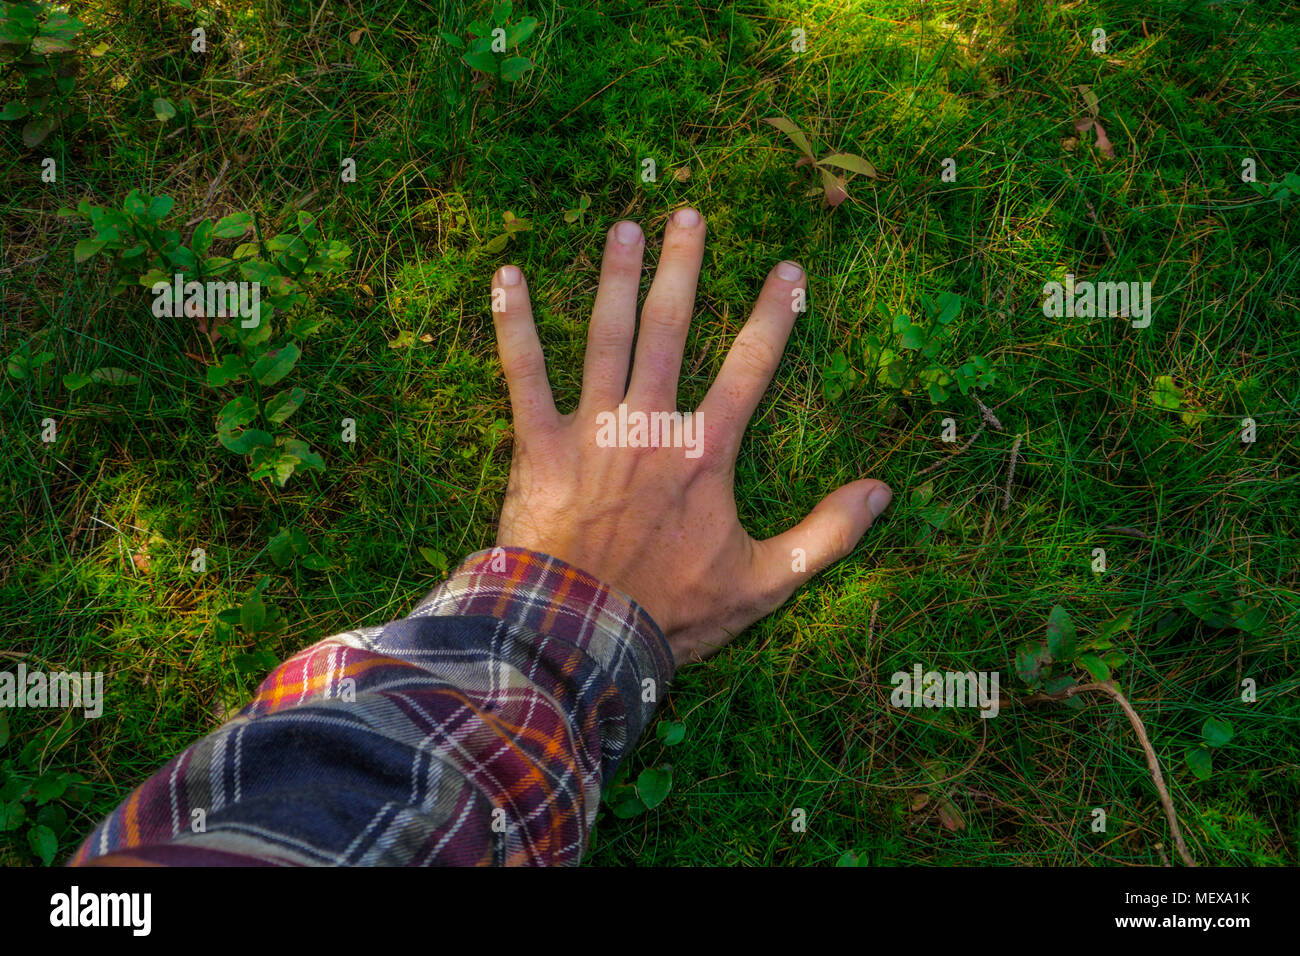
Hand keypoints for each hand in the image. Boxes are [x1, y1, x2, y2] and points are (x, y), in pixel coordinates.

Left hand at [490, 207, 891, 666]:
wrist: (585, 637)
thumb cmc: (673, 613)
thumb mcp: (766, 581)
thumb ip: (826, 534)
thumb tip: (883, 493)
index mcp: (706, 452)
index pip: (751, 365)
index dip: (773, 313)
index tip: (788, 267)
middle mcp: (651, 425)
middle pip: (672, 329)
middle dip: (683, 268)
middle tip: (688, 214)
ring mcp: (593, 430)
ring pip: (606, 336)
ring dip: (615, 278)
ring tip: (624, 227)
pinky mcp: (540, 446)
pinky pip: (523, 375)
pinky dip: (513, 325)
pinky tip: (506, 276)